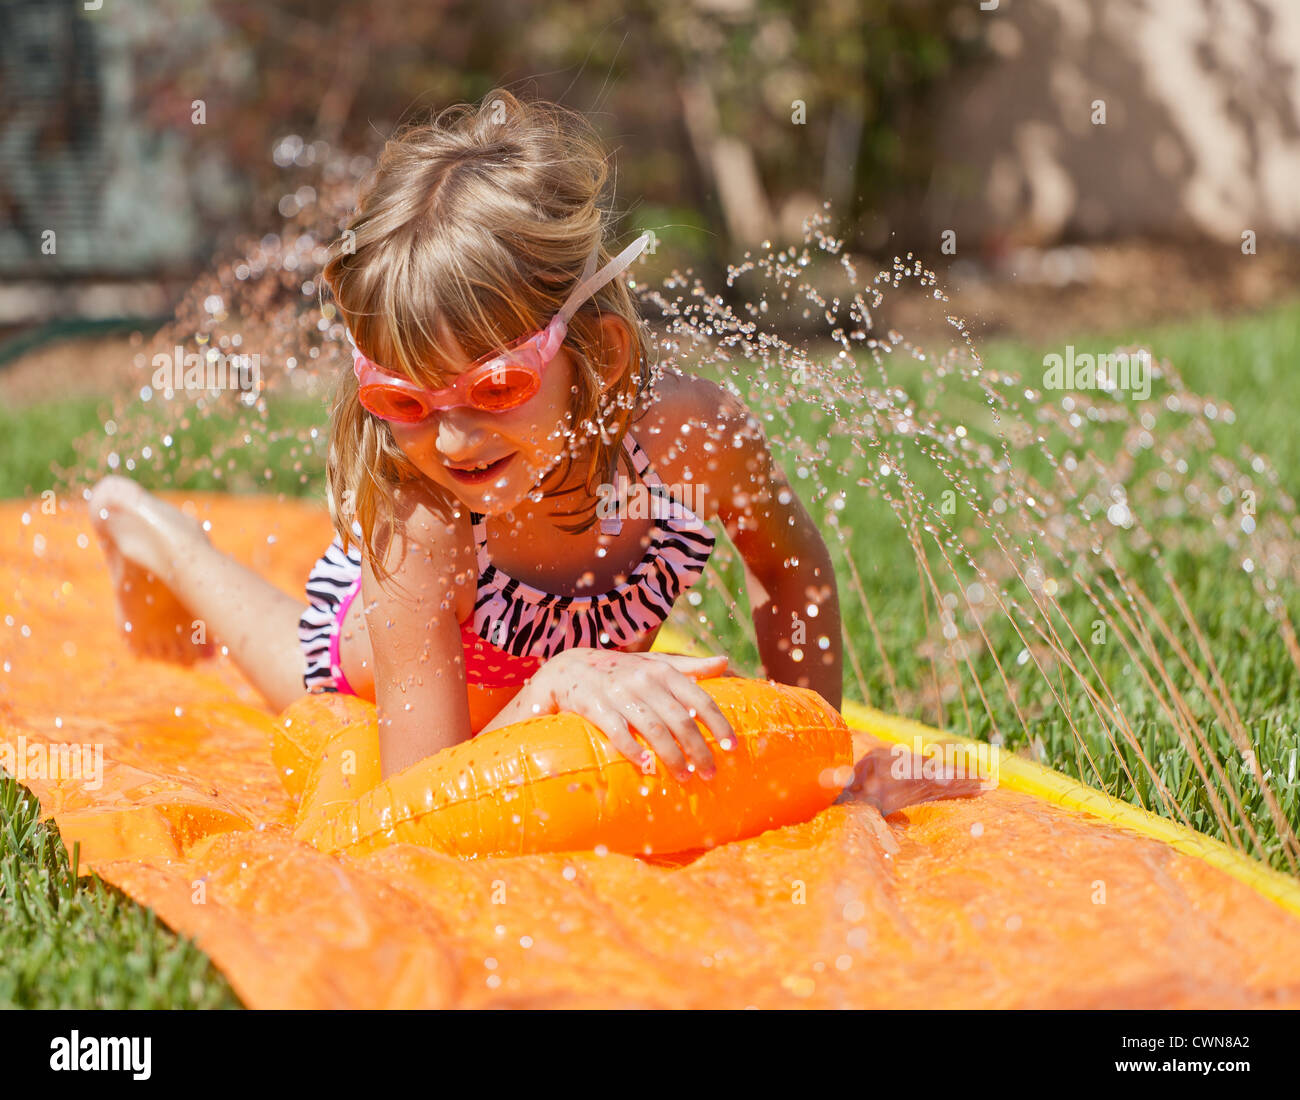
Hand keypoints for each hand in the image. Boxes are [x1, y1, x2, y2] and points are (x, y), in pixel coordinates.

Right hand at [529, 648, 734, 781]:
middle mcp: (644, 681)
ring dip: (673, 757)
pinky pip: (618, 732)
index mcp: (663, 670)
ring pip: (654, 729)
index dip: (718, 724)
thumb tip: (724, 661)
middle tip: (710, 773)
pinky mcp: (594, 707)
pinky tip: (646, 767)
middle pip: (681, 720)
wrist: (567, 669)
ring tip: (685, 777)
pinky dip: (634, 751)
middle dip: (699, 749)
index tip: (732, 747)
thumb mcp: (654, 664)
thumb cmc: (620, 671)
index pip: (699, 698)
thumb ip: (689, 666)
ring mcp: (619, 694)